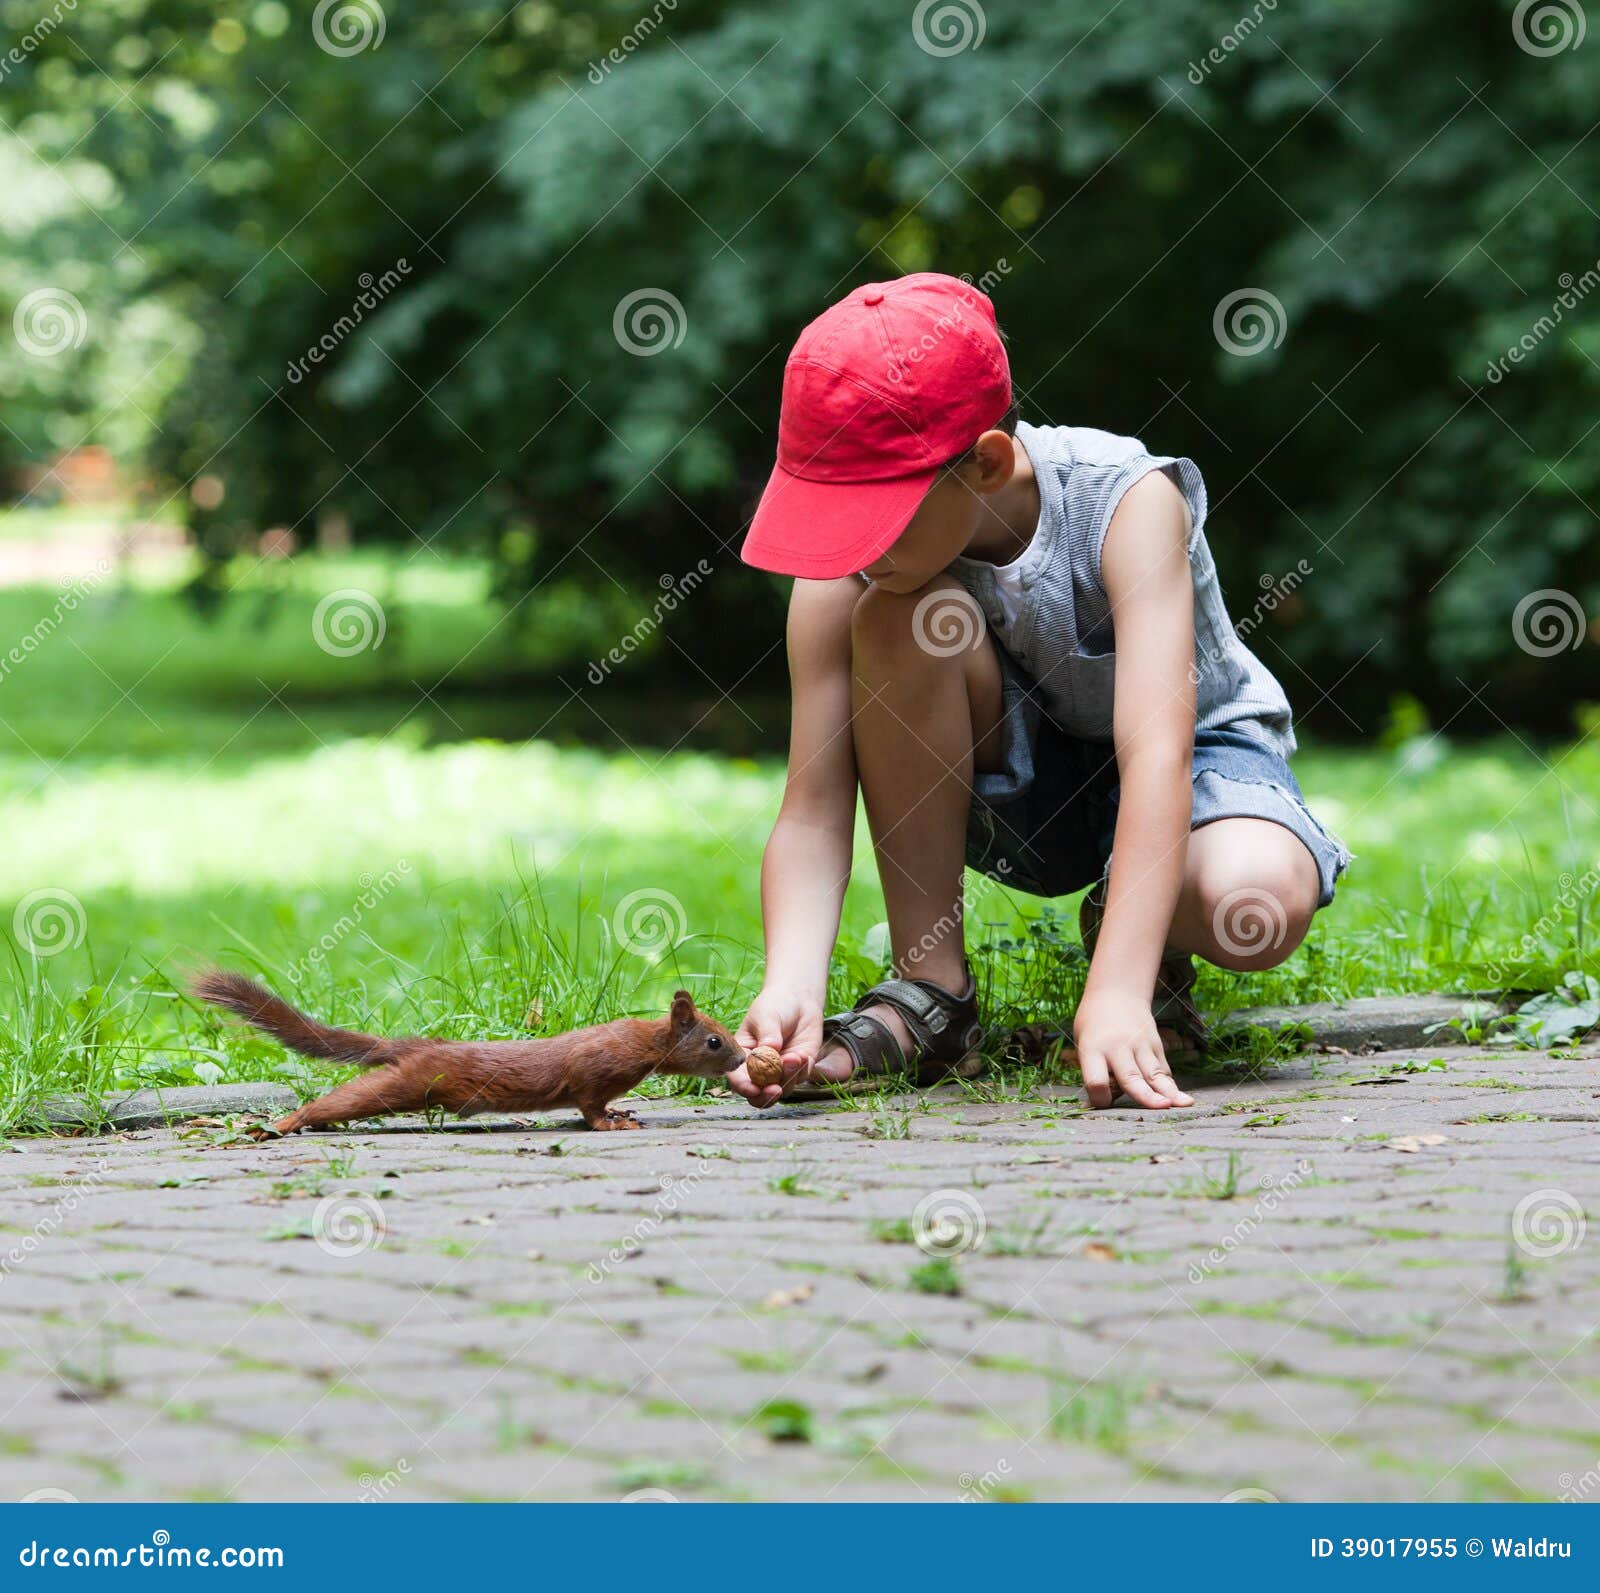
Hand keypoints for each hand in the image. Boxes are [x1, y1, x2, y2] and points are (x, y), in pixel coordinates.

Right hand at [729, 985, 823, 1108]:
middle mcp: (759, 1068)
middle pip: (758, 1094)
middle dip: (765, 1097)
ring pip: (783, 1088)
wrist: (798, 999)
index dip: (743, 1086)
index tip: (752, 1088)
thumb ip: (767, 1033)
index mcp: (743, 1056)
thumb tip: (769, 1049)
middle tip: (775, 1090)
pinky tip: (802, 1056)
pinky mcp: (799, 1067)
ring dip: (788, 1078)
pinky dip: (802, 1070)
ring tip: (794, 1058)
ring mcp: (780, 1070)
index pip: (738, 1077)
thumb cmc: (774, 1005)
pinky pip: (800, 1077)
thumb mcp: (766, 1015)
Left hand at [1073, 988, 1193, 1110]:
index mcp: (1093, 1048)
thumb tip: (1107, 1102)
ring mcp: (1140, 1045)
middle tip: (1160, 1108)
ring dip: (1169, 1091)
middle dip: (1146, 1096)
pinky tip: (1180, 1098)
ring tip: (1183, 1105)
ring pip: (1155, 1073)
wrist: (1117, 993)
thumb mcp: (1084, 1043)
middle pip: (1131, 1077)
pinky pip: (1163, 1069)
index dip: (1100, 1098)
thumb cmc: (1094, 1024)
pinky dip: (1170, 1085)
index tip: (1103, 1104)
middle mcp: (1118, 1047)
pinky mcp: (1156, 1044)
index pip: (1096, 1080)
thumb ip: (1095, 1071)